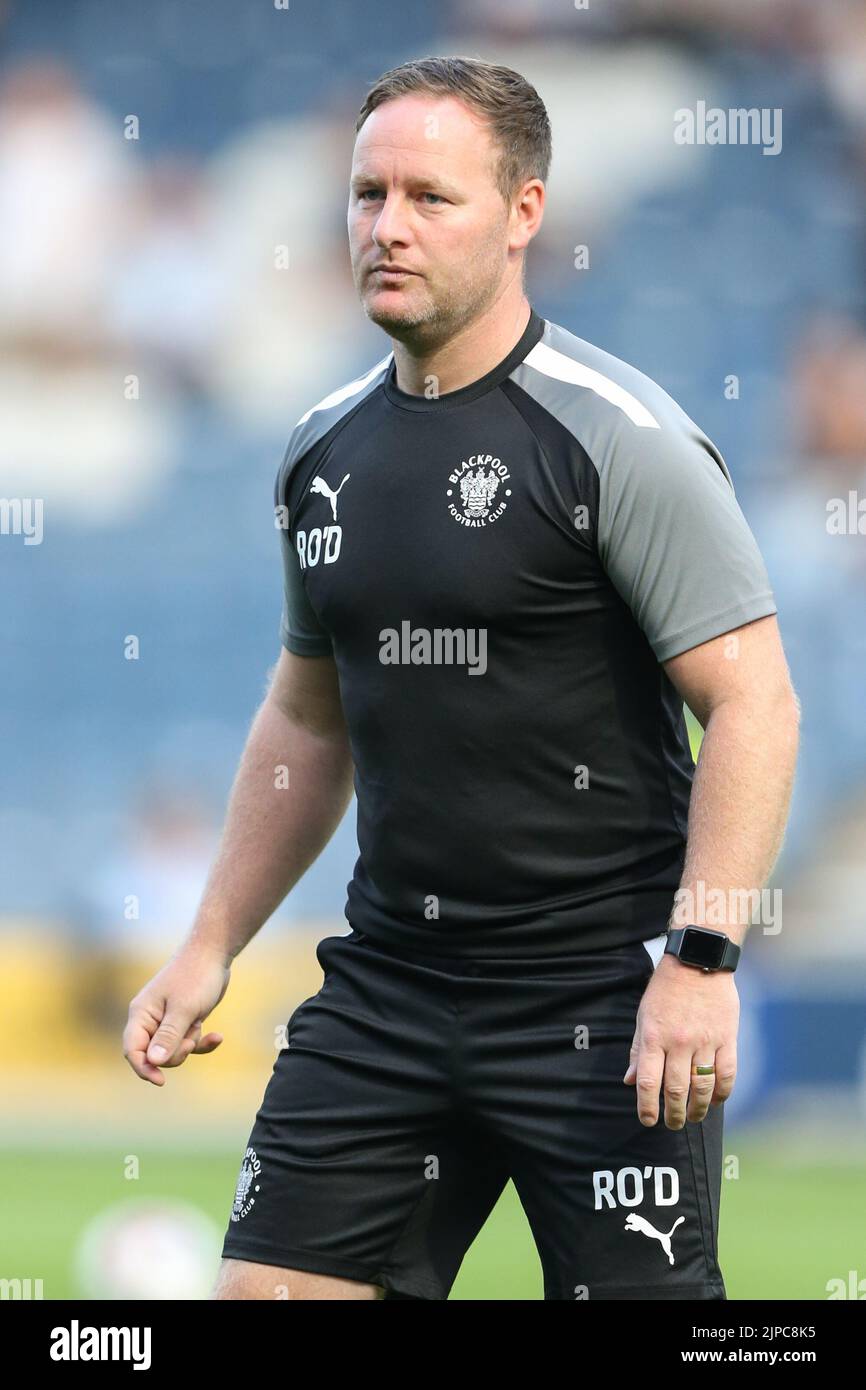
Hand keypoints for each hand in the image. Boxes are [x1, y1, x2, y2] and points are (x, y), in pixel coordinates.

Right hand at [123, 943, 230, 1085]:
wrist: (213, 953)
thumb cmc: (196, 977)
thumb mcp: (184, 1009)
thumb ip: (168, 1036)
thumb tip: (152, 1062)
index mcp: (141, 1014)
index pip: (132, 1050)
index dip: (143, 1068)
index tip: (160, 1081)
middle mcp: (150, 1019)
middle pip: (154, 1055)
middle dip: (174, 1053)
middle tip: (190, 1038)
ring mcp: (167, 1020)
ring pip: (173, 1050)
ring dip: (190, 1045)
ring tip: (200, 1024)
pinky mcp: (184, 1020)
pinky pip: (189, 1042)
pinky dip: (202, 1042)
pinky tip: (218, 1037)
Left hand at [623, 954, 738, 1127]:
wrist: (697, 962)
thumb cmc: (665, 990)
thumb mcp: (644, 1016)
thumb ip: (639, 1050)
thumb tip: (630, 1081)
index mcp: (654, 1036)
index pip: (649, 1082)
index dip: (647, 1107)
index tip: (648, 1120)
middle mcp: (679, 1042)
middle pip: (676, 1090)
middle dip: (673, 1114)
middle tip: (673, 1123)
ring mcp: (705, 1041)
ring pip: (702, 1087)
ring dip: (697, 1109)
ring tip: (693, 1117)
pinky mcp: (727, 1038)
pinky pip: (727, 1074)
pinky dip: (722, 1093)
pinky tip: (716, 1101)